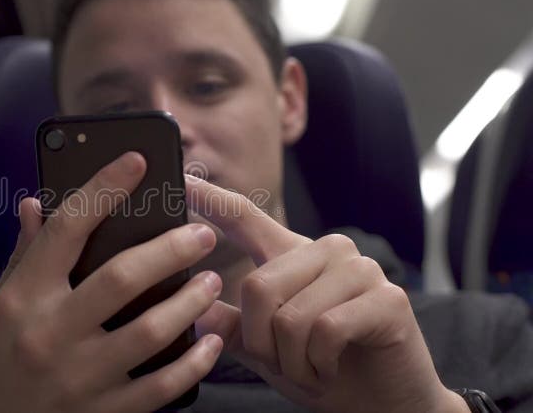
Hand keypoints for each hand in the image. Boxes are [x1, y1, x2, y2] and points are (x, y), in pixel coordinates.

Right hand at [0, 153, 223, 412]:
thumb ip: (22, 259)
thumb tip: (35, 204)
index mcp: (23, 299)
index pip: (66, 229)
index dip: (103, 188)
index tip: (135, 162)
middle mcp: (50, 334)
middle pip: (122, 277)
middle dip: (171, 248)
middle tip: (202, 234)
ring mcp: (79, 377)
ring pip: (151, 330)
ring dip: (191, 301)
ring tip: (213, 281)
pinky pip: (161, 385)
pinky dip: (193, 362)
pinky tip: (210, 342)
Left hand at [187, 175, 466, 412]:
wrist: (385, 406)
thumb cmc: (322, 370)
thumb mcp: (266, 350)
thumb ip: (232, 326)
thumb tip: (190, 308)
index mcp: (292, 255)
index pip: (245, 217)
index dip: (211, 198)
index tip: (180, 179)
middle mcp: (326, 251)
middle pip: (259, 287)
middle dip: (262, 344)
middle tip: (286, 364)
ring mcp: (360, 270)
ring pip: (290, 316)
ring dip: (293, 362)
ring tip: (313, 368)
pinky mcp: (388, 297)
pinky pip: (325, 332)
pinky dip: (319, 365)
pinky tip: (334, 368)